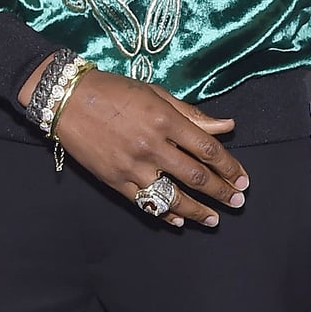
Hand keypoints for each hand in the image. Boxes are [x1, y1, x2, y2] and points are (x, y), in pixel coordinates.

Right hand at [25, 65, 247, 228]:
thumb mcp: (156, 94)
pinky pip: (145, 203)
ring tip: (214, 219)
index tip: (243, 178)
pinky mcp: (115, 180)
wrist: (67, 99)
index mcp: (165, 120)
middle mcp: (152, 146)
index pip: (208, 149)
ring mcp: (133, 167)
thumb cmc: (114, 91)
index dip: (230, 167)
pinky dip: (165, 214)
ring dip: (198, 210)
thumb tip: (227, 126)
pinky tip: (180, 220)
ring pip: (173, 196)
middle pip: (196, 176)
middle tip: (238, 201)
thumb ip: (192, 114)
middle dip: (222, 191)